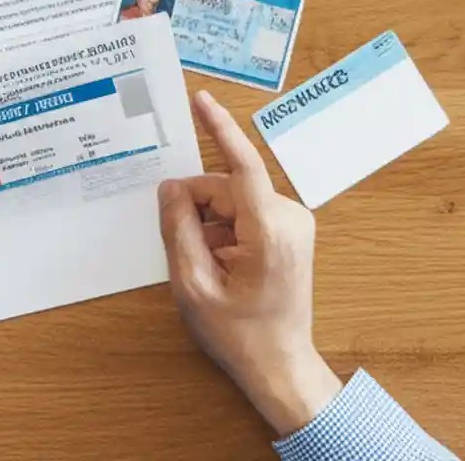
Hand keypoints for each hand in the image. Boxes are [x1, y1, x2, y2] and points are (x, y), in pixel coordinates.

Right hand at [158, 91, 341, 435]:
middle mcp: (289, 217)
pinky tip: (219, 264)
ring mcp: (293, 222)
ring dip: (209, 224)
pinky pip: (244, 212)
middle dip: (197, 210)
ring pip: (232, 200)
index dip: (219, 129)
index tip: (202, 100)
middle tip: (186, 254)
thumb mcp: (194, 284)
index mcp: (269, 229)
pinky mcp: (290, 229)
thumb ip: (179, 229)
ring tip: (208, 269)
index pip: (241, 165)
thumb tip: (170, 187)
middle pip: (226, 187)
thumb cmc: (238, 333)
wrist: (280, 365)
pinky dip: (223, 230)